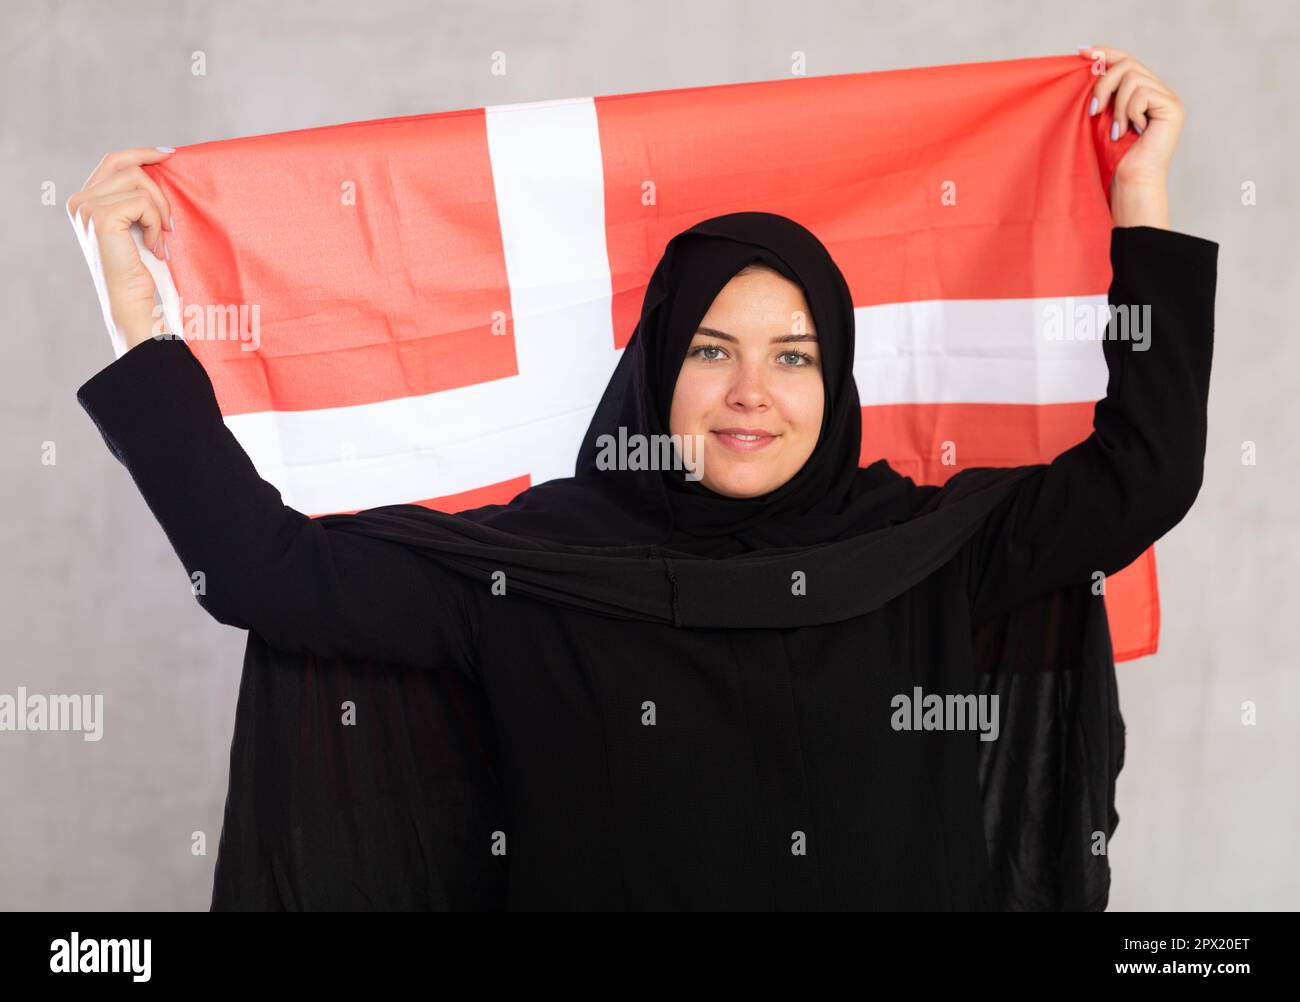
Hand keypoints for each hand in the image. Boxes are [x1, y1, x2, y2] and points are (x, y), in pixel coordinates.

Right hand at [67, 147, 175, 348]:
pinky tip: (155, 246)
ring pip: (138, 182)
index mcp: (85, 200)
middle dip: (158, 189)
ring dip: (159, 211)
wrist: (132, 302)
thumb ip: (137, 199)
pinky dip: (156, 223)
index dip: (142, 153)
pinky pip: (142, 202)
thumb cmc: (141, 269)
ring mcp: (86, 208)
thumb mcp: (138, 226)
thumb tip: (161, 167)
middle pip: (127, 167)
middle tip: (171, 222)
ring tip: (161, 239)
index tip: (169, 154)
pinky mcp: (101, 217)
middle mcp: (79, 201)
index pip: (114, 162)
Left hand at [1078, 46, 1181, 227]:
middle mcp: (1158, 92)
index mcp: (1141, 93)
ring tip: (1116, 129)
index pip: (1125, 61)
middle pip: (1128, 64)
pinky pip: (1142, 93)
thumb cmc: (1111, 159)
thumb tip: (1087, 64)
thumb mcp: (1101, 119)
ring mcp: (1167, 98)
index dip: (1104, 53)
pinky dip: (1129, 112)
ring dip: (1116, 105)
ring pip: (1133, 78)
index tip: (1081, 52)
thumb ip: (1102, 93)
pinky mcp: (1173, 107)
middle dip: (1103, 84)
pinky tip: (1131, 131)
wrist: (1129, 183)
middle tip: (1093, 110)